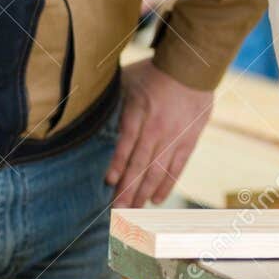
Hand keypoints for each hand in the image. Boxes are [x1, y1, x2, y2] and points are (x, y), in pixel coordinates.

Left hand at [106, 59, 211, 207]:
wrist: (192, 67)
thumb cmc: (153, 73)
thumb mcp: (128, 81)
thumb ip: (114, 102)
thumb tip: (87, 111)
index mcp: (139, 111)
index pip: (127, 142)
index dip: (119, 163)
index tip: (110, 182)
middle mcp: (157, 127)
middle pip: (141, 163)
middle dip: (129, 189)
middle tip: (118, 212)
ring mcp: (175, 136)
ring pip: (158, 169)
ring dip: (145, 193)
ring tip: (133, 212)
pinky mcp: (189, 140)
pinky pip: (177, 167)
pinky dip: (166, 184)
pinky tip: (156, 200)